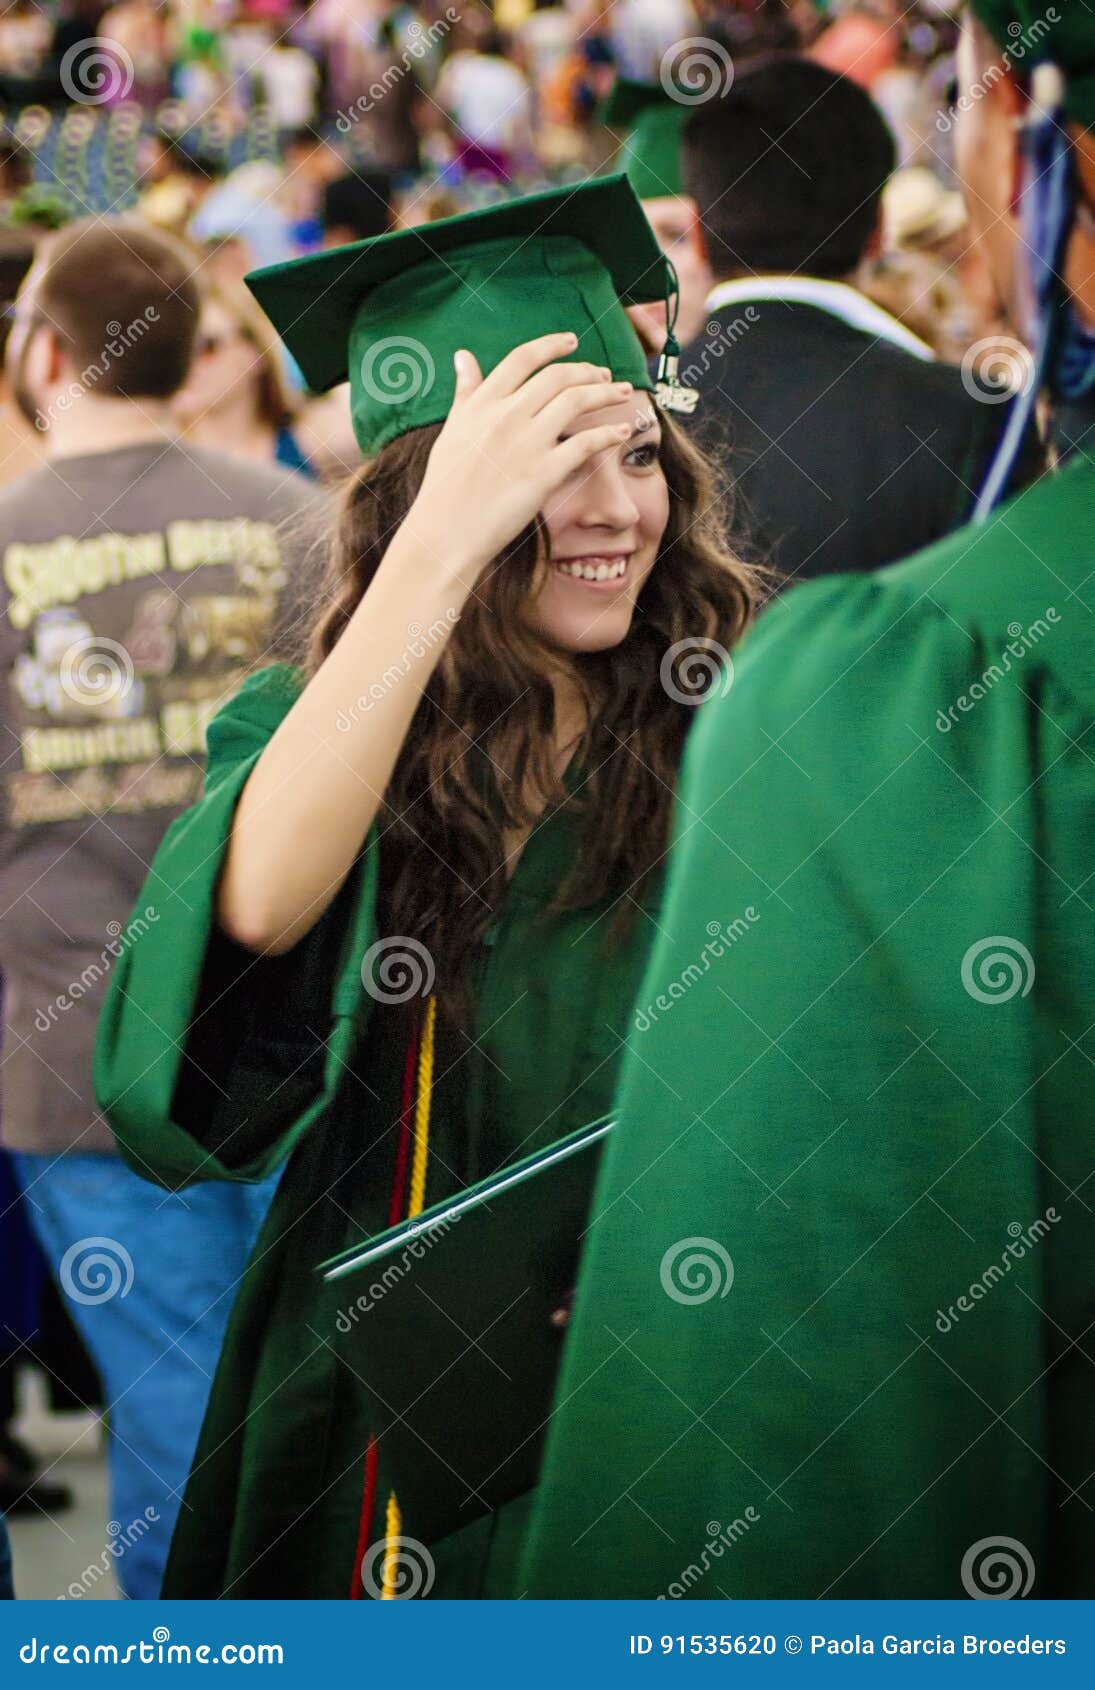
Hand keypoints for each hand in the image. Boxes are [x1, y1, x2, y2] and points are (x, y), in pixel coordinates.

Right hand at [403, 332, 635, 583]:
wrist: (447, 531)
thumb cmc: (445, 486)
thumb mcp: (452, 430)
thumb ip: (465, 392)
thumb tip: (463, 356)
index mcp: (483, 403)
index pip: (522, 358)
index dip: (552, 344)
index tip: (572, 340)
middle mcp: (506, 416)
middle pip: (557, 376)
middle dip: (588, 370)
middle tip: (606, 375)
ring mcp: (526, 443)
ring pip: (576, 401)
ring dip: (606, 393)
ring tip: (623, 393)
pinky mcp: (543, 473)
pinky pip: (585, 444)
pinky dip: (609, 434)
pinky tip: (623, 431)